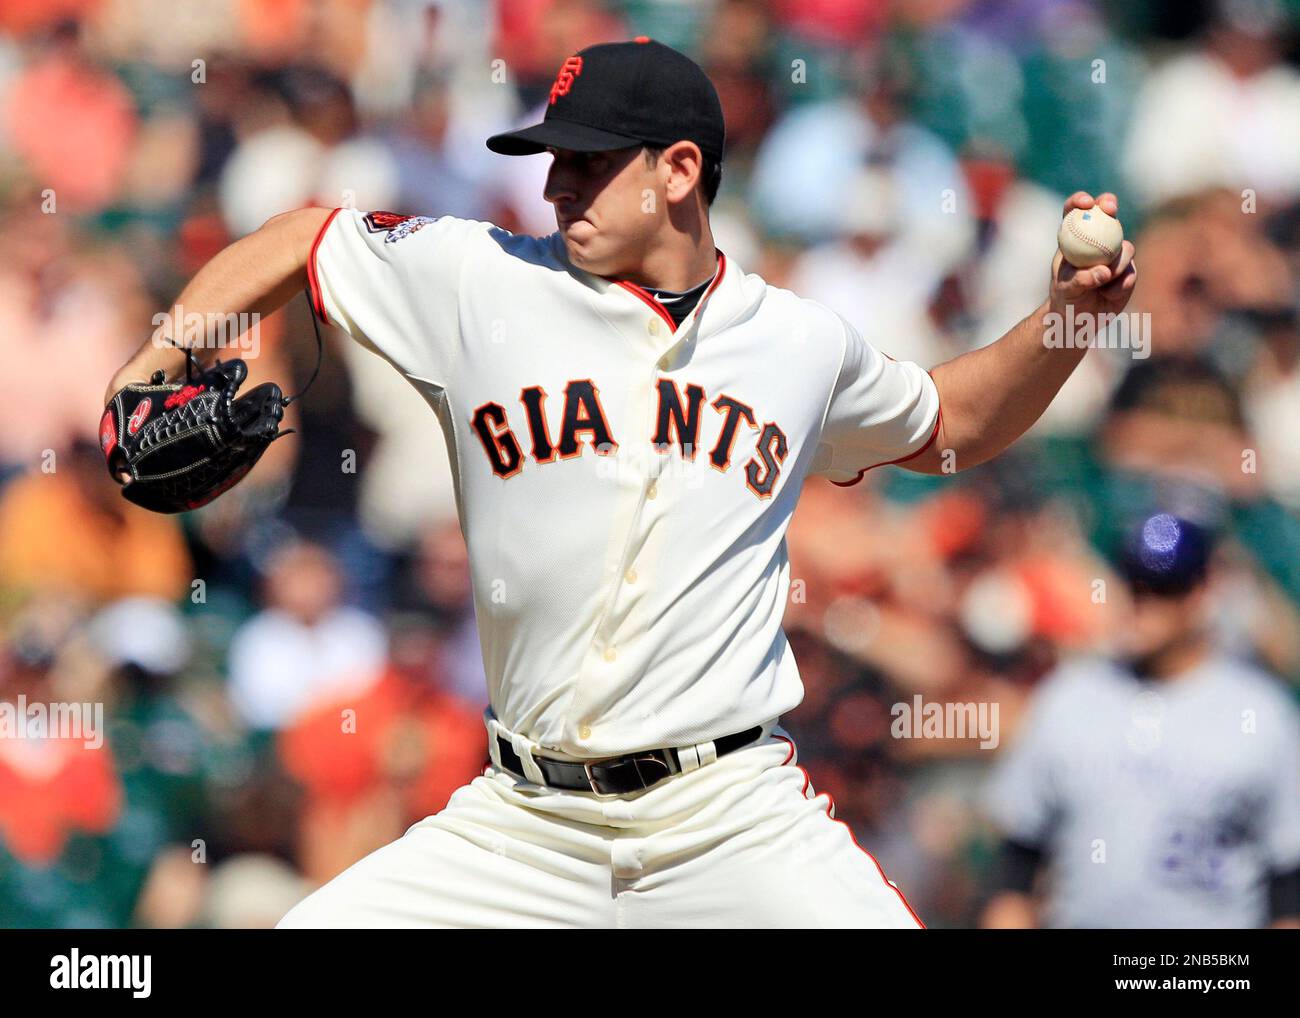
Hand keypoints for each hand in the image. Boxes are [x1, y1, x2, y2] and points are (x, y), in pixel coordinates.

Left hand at [1049, 191, 1136, 316]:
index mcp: (1074, 238)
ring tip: (1101, 285)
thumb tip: (1102, 271)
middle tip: (1109, 210)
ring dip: (1116, 266)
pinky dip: (1121, 284)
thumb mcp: (1066, 290)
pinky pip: (1131, 271)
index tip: (1086, 203)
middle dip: (1108, 204)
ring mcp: (1114, 253)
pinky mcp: (1128, 270)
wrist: (1079, 319)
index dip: (1080, 201)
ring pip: (1125, 248)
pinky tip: (1109, 294)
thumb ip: (1080, 279)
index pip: (1074, 211)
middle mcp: (1096, 240)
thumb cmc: (1066, 300)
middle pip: (1105, 212)